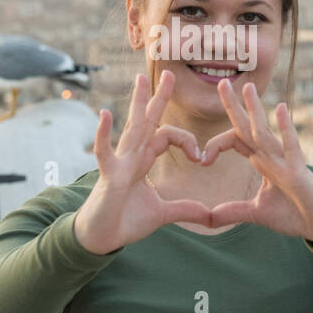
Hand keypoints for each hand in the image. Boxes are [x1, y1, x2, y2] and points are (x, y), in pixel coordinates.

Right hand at [72, 70, 212, 252]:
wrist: (101, 238)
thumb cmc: (125, 221)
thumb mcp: (161, 214)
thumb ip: (184, 209)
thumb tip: (210, 216)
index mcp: (144, 160)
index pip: (166, 135)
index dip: (186, 141)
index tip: (201, 158)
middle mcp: (132, 156)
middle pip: (148, 121)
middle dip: (159, 98)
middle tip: (169, 73)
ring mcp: (119, 163)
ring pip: (131, 128)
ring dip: (137, 103)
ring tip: (140, 80)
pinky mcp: (108, 176)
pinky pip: (104, 151)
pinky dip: (103, 133)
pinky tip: (105, 113)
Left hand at [201, 78, 312, 244]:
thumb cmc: (295, 215)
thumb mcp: (258, 214)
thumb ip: (233, 212)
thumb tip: (208, 218)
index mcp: (262, 161)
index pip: (236, 140)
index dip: (215, 145)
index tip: (201, 160)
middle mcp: (272, 156)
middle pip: (248, 127)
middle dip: (234, 106)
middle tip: (222, 82)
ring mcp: (286, 161)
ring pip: (265, 132)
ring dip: (256, 109)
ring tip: (247, 87)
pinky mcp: (299, 172)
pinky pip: (291, 147)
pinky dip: (286, 128)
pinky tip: (280, 108)